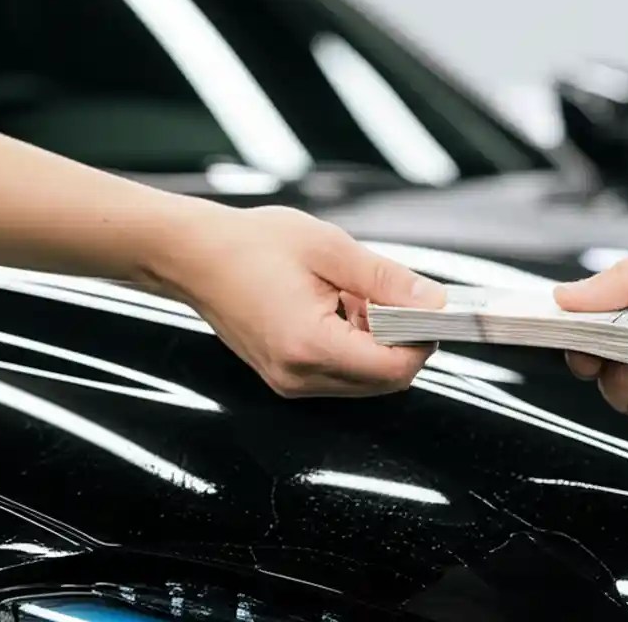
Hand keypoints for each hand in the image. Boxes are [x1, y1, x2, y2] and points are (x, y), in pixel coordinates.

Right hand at [153, 205, 445, 396]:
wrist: (193, 256)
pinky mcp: (287, 377)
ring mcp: (291, 382)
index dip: (423, 339)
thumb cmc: (252, 245)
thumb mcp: (330, 249)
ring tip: (356, 296)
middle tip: (395, 295)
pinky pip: (342, 373)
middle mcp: (300, 376)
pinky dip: (356, 344)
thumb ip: (387, 280)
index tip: (433, 308)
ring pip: (366, 379)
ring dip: (379, 342)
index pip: (395, 367)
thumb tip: (435, 302)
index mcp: (310, 345)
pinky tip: (341, 307)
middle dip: (404, 340)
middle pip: (386, 380)